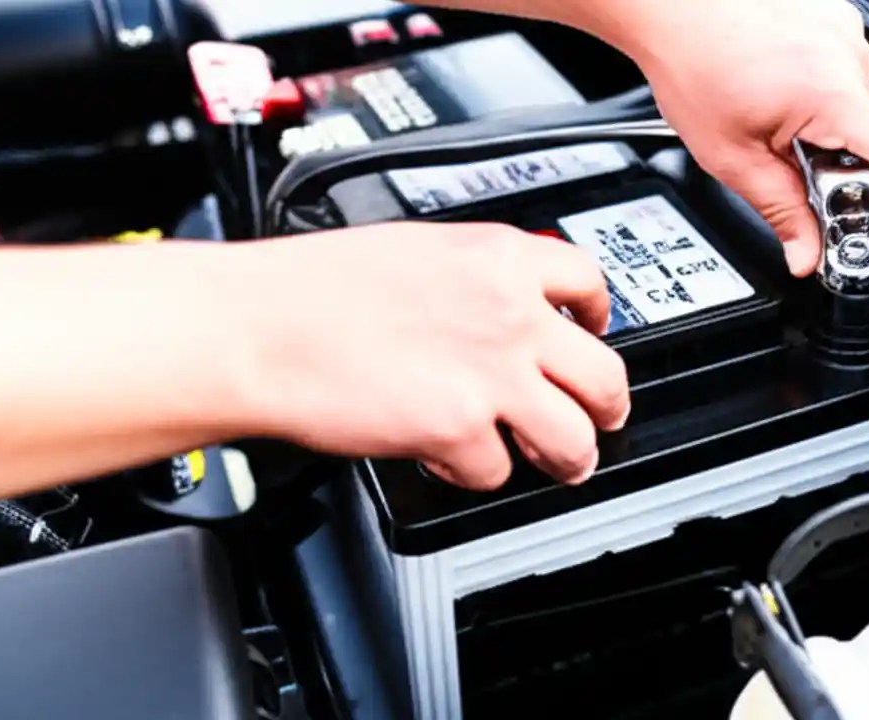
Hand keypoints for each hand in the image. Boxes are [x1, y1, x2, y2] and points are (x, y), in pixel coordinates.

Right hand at [238, 223, 629, 490]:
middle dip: (608, 407)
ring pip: (575, 438)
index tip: (594, 331)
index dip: (600, 316)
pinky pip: (496, 473)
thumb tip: (499, 306)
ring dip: (569, 458)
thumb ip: (474, 278)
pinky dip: (474, 476)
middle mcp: (511, 314)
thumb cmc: (310, 289)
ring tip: (558, 464)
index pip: (589, 281)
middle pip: (606, 374)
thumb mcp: (416, 251)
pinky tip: (450, 459)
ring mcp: (493, 375)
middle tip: (600, 418)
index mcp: (498, 257)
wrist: (259, 326)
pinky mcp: (461, 430)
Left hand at [605, 0, 868, 275]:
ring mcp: (845, 34)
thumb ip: (780, 211)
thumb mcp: (732, 158)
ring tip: (776, 134)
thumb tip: (806, 252)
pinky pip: (843, 78)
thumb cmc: (692, 62)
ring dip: (830, 138)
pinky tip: (777, 102)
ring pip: (859, 111)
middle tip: (807, 197)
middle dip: (848, 179)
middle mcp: (850, 57)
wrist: (671, 8)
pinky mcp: (834, 23)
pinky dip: (820, 103)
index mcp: (834, 94)